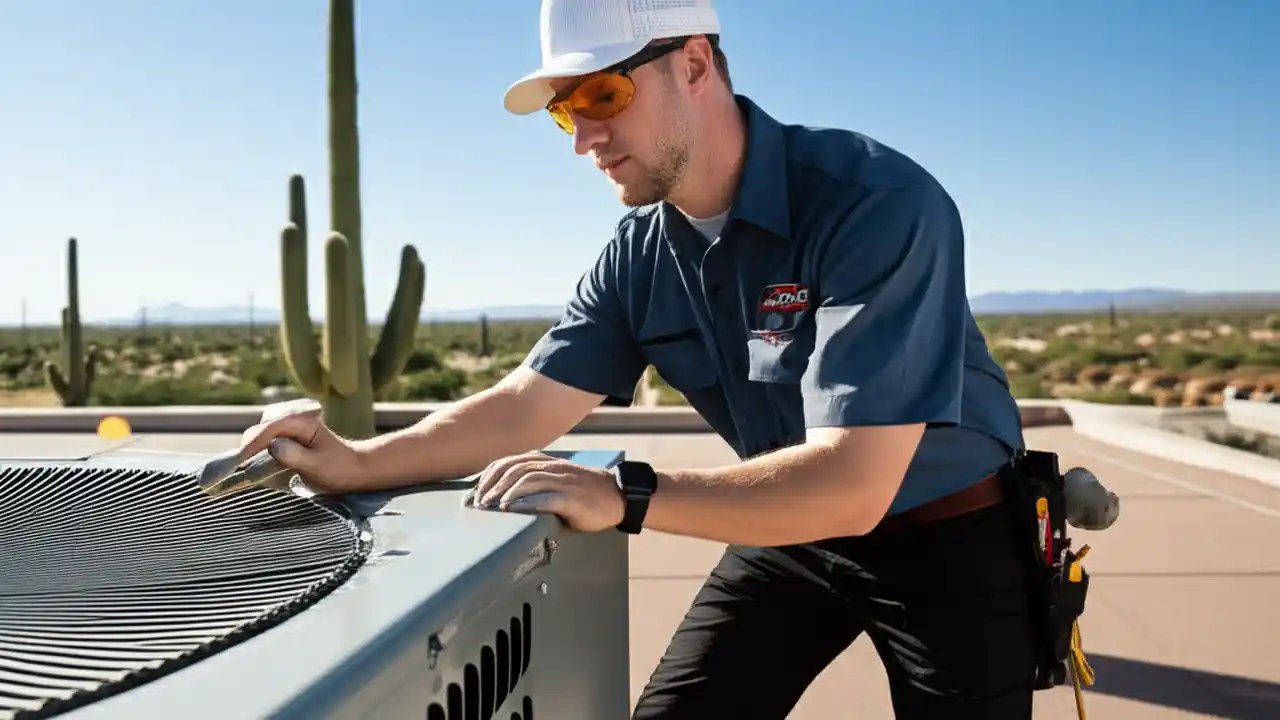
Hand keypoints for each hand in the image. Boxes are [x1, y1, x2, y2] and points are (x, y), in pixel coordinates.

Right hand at [235, 400, 363, 494]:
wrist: (351, 469)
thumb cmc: (338, 467)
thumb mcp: (318, 465)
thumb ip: (295, 455)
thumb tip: (273, 445)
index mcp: (303, 420)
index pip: (271, 426)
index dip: (254, 443)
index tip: (241, 460)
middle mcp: (293, 417)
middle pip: (261, 427)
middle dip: (248, 446)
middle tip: (238, 468)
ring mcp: (287, 426)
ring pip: (259, 433)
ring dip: (250, 449)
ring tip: (242, 468)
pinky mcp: (284, 436)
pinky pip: (263, 440)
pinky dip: (255, 451)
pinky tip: (250, 465)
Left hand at [473, 452, 624, 532]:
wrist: (617, 496)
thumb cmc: (583, 492)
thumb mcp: (556, 480)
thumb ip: (534, 483)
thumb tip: (501, 497)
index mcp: (545, 462)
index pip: (508, 461)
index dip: (489, 475)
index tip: (476, 492)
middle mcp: (552, 467)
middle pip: (513, 469)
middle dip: (493, 486)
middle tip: (480, 504)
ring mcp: (562, 481)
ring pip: (527, 480)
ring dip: (506, 494)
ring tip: (493, 507)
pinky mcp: (572, 498)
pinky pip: (546, 497)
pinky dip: (527, 503)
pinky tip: (514, 511)